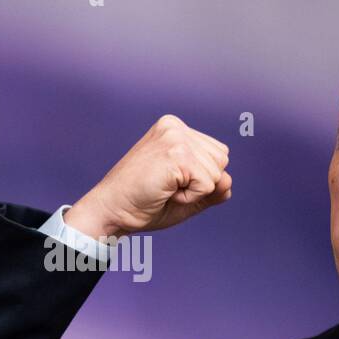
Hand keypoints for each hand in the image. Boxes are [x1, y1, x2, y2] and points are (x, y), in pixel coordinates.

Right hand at [64, 115, 231, 237]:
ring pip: (217, 174)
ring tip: (164, 189)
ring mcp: (175, 138)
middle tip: (165, 187)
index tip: (167, 182)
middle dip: (200, 184)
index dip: (199, 179)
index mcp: (174, 129)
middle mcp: (175, 127)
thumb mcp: (185, 194)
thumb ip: (211, 188)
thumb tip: (228, 182)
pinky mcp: (176, 155)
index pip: (217, 154)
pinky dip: (189, 198)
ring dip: (194, 193)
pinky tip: (165, 193)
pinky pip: (207, 185)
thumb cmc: (142, 204)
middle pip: (221, 161)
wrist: (111, 211)